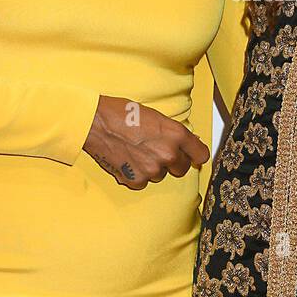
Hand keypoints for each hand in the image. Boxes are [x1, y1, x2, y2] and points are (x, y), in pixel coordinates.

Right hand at [82, 95, 209, 188]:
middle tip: (156, 150)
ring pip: (160, 175)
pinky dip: (136, 174)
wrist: (95, 122)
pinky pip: (143, 182)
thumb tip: (189, 142)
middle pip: (182, 168)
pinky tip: (127, 160)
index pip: (201, 154)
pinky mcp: (135, 179)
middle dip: (172, 162)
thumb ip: (173, 132)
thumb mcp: (155, 116)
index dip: (195, 154)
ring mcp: (152, 169)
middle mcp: (167, 154)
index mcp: (176, 134)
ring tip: (136, 151)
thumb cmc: (123, 113)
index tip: (191, 155)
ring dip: (152, 167)